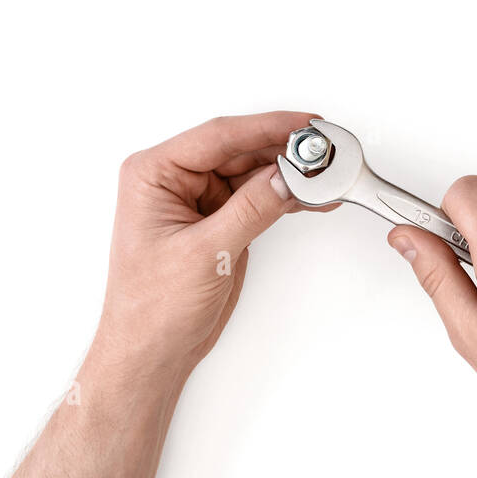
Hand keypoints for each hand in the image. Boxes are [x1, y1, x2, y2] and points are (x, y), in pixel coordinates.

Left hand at [95, 111, 320, 381]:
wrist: (152, 353)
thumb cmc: (152, 308)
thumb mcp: (206, 253)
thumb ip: (250, 209)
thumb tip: (286, 176)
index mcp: (153, 174)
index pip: (217, 137)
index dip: (265, 127)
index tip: (304, 125)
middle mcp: (173, 182)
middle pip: (237, 150)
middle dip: (282, 151)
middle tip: (323, 151)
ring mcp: (197, 202)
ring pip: (251, 173)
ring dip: (288, 174)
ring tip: (324, 175)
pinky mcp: (218, 223)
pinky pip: (256, 199)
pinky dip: (283, 197)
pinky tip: (309, 196)